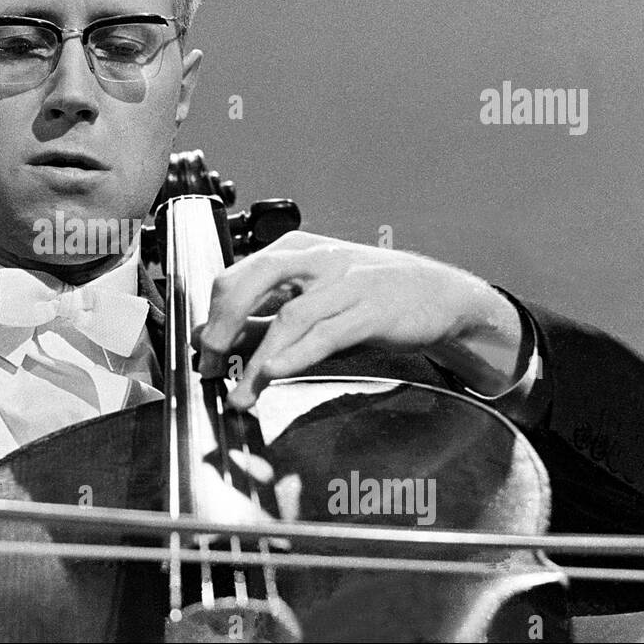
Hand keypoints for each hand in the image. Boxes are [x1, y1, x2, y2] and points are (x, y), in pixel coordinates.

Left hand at [196, 231, 524, 409]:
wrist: (443, 297)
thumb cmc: (372, 299)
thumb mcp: (313, 303)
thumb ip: (264, 319)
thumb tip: (211, 340)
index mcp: (296, 250)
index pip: (237, 275)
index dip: (212, 314)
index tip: (200, 351)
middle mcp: (317, 259)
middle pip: (254, 280)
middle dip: (223, 323)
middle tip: (208, 361)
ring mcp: (346, 282)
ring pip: (290, 315)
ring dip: (257, 358)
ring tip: (241, 393)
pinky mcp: (372, 310)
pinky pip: (326, 332)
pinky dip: (296, 354)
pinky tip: (274, 373)